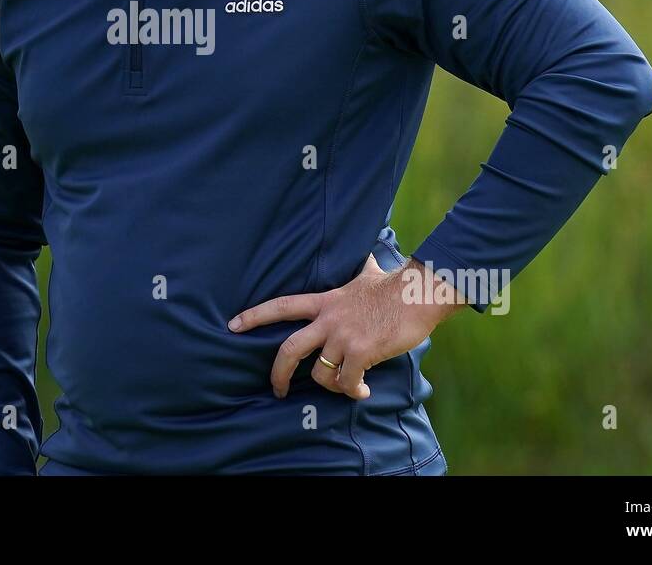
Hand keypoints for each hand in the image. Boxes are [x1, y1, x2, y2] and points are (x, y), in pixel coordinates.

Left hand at [226, 254, 466, 399]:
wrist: (418, 293)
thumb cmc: (396, 285)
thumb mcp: (368, 273)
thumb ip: (360, 270)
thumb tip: (369, 259)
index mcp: (325, 302)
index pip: (282, 306)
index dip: (255, 316)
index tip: (233, 325)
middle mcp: (328, 320)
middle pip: (288, 349)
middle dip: (277, 373)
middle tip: (276, 389)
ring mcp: (343, 336)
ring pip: (320, 373)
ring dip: (332, 386)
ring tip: (348, 386)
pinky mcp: (361, 352)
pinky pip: (346, 382)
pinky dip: (353, 391)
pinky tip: (363, 391)